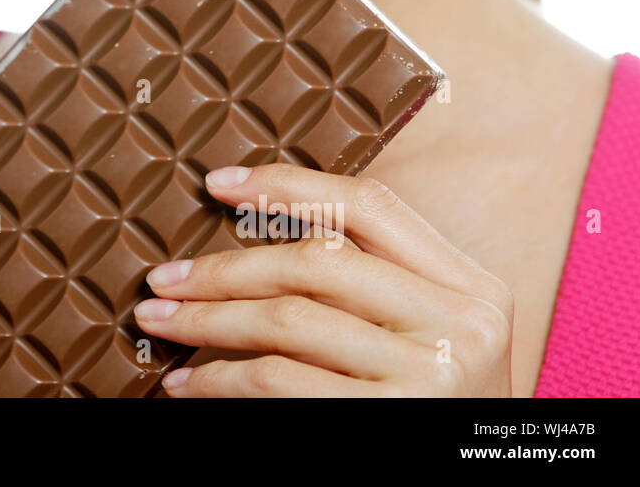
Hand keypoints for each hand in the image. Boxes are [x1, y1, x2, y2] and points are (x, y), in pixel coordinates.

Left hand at [135, 164, 514, 396]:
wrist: (479, 485)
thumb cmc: (434, 408)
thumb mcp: (434, 336)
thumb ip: (377, 285)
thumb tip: (254, 236)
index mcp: (474, 288)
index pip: (371, 207)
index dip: (287, 186)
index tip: (217, 183)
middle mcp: (461, 325)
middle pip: (315, 262)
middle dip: (225, 268)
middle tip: (164, 278)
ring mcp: (431, 376)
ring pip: (286, 320)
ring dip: (206, 321)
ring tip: (160, 323)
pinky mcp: (389, 420)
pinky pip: (279, 381)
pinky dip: (218, 379)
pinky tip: (186, 383)